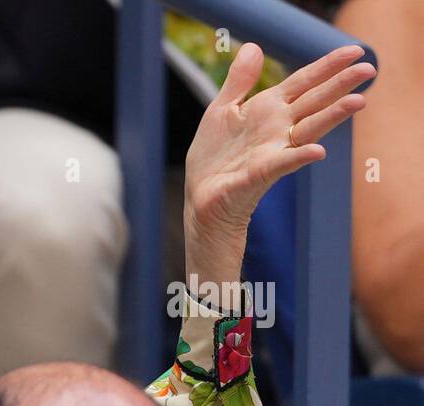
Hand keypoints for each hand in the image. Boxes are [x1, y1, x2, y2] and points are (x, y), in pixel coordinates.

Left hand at [183, 43, 374, 292]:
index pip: (304, 83)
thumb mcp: (221, 110)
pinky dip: (299, 157)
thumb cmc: (214, 156)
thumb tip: (255, 46)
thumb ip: (239, 81)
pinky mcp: (259, 174)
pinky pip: (283, 164)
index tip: (355, 51)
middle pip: (313, 102)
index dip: (327, 66)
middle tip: (369, 68)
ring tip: (358, 101)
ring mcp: (272, 151)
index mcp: (268, 110)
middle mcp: (277, 129)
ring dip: (332, 117)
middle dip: (340, 85)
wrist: (202, 195)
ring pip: (308, 130)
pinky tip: (317, 151)